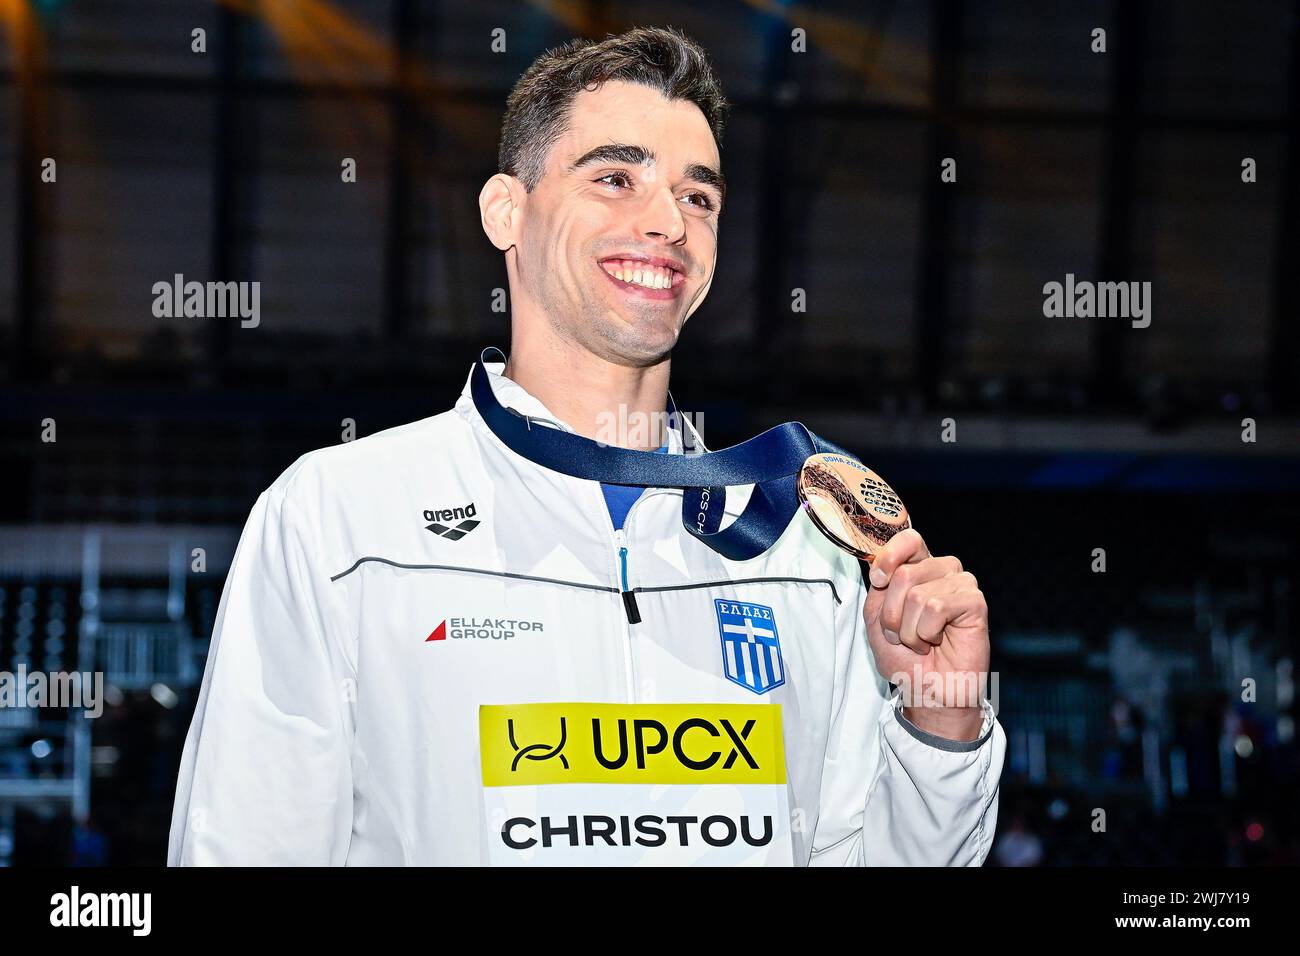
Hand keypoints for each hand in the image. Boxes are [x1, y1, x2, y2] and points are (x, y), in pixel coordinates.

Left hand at [862, 528, 989, 740]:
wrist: (926, 690)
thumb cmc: (903, 656)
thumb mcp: (876, 618)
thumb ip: (879, 588)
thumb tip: (878, 564)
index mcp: (919, 568)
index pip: (908, 539)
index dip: (889, 556)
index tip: (878, 580)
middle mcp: (942, 571)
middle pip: (904, 572)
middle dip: (892, 614)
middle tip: (901, 635)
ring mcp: (961, 585)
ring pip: (917, 594)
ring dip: (908, 628)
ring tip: (920, 641)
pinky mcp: (975, 603)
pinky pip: (936, 607)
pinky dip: (926, 631)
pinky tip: (937, 640)